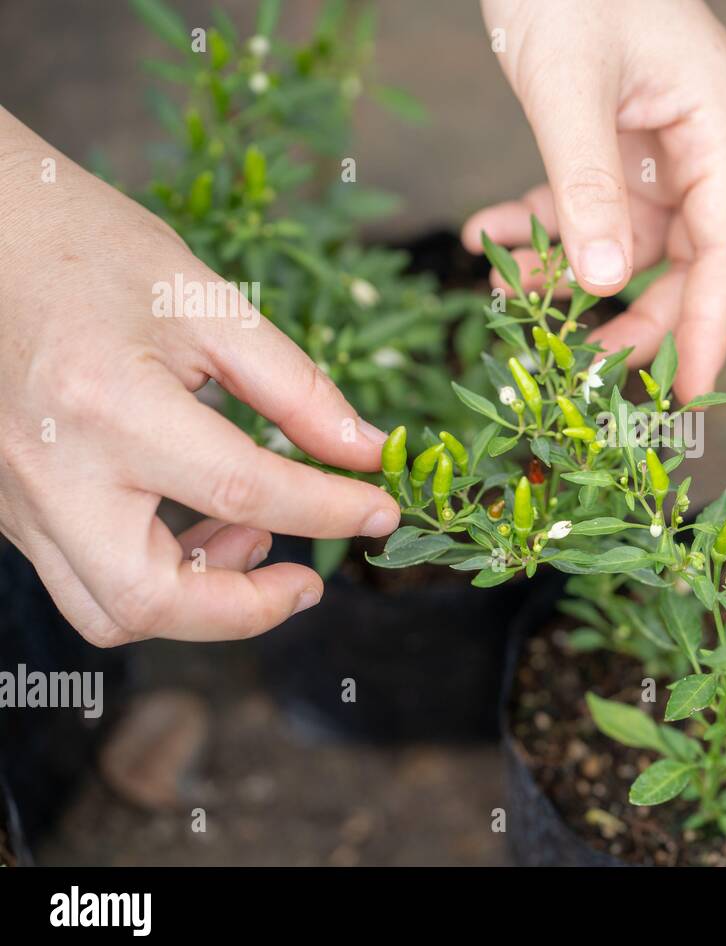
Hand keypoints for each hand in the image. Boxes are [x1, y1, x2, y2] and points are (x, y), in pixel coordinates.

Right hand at [0, 109, 399, 645]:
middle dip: (249, 609)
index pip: (243, 490)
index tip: (381, 510)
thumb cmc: (90, 249)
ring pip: (109, 610)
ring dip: (199, 603)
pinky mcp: (11, 506)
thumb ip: (294, 386)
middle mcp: (53, 471)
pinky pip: (85, 578)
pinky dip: (157, 577)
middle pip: (151, 599)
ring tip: (253, 535)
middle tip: (308, 579)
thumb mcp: (206, 303)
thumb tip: (365, 451)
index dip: (330, 510)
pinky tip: (199, 523)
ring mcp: (20, 498)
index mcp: (108, 406)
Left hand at [464, 0, 725, 398]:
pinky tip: (486, 235)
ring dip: (564, 269)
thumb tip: (600, 283)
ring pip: (623, 237)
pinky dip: (539, 226)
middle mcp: (694, 137)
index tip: (691, 390)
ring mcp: (651, 138)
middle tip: (581, 364)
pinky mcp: (607, 135)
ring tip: (503, 284)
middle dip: (629, 310)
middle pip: (682, 254)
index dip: (711, 322)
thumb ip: (586, 185)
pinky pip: (583, 203)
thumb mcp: (567, 85)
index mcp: (714, 121)